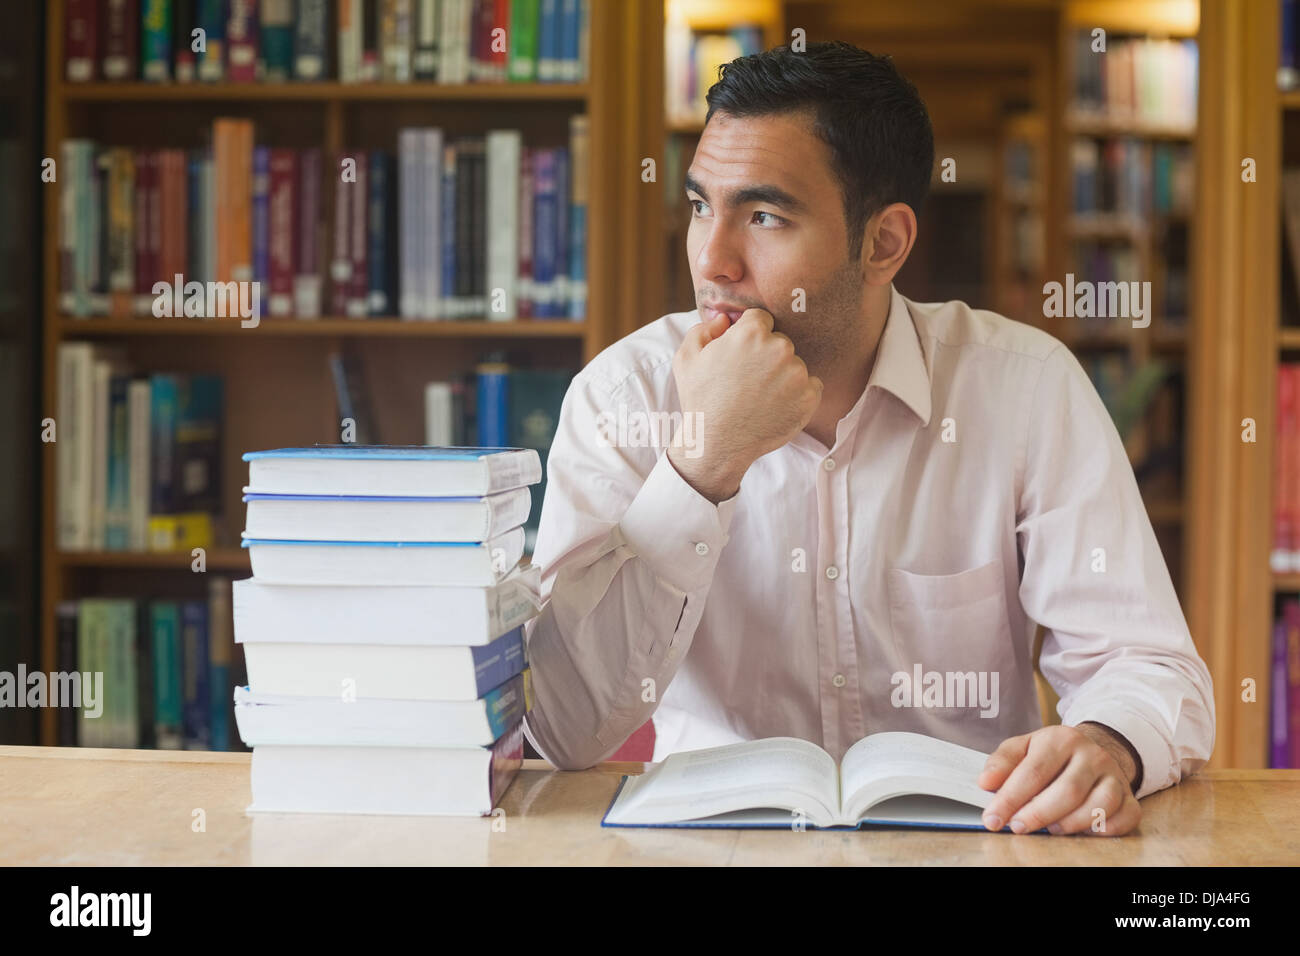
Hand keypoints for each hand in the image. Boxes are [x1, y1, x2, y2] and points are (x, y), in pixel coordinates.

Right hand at [668, 308, 822, 502]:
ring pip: (794, 365)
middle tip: (749, 380)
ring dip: (783, 376)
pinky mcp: (809, 396)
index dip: (749, 336)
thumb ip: (705, 329)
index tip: (742, 355)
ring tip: (760, 397)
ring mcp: (797, 373)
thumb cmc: (700, 400)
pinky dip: (798, 395)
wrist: (717, 444)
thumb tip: (727, 320)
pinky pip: (811, 386)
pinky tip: (776, 406)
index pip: (761, 319)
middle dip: (767, 356)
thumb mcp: (686, 358)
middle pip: (780, 342)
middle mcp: (779, 348)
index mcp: (751, 333)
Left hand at [977, 723, 1141, 835]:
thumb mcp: (1023, 747)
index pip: (1033, 772)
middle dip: (1038, 814)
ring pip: (1098, 805)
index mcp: (1061, 739)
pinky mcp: (1130, 795)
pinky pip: (1125, 817)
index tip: (993, 818)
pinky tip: (1084, 830)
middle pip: (1067, 791)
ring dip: (1070, 824)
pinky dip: (1104, 829)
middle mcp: (1092, 755)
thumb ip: (1002, 762)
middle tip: (1018, 827)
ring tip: (1049, 830)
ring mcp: (1114, 775)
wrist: (1093, 749)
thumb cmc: (1050, 754)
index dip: (1010, 798)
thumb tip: (985, 782)